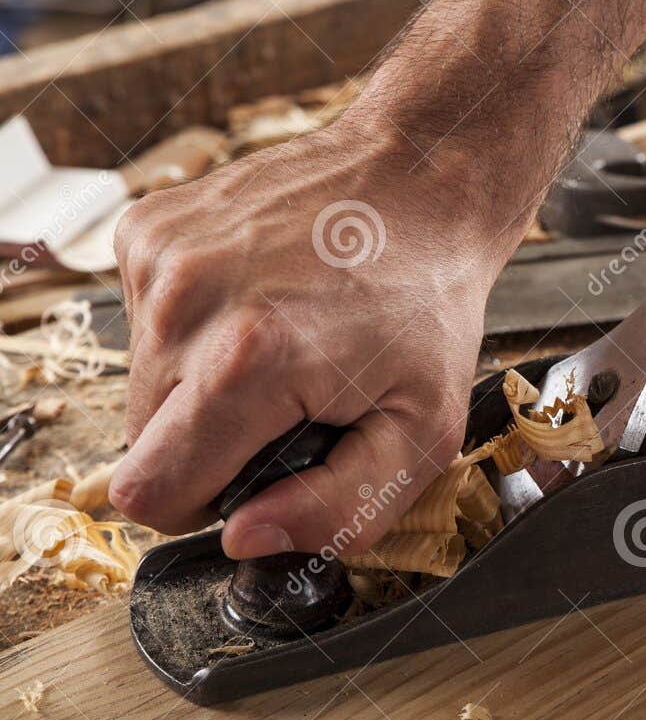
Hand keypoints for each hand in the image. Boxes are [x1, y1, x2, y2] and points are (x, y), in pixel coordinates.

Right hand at [108, 120, 514, 559]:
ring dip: (201, 385)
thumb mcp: (424, 431)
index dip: (202, 507)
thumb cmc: (429, 304)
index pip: (151, 492)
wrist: (420, 179)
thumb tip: (247, 539)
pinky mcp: (147, 229)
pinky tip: (258, 301)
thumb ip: (340, 508)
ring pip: (142, 383)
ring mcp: (158, 259)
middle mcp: (185, 305)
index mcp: (246, 363)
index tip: (255, 478)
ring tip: (281, 346)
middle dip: (210, 445)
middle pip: (143, 442)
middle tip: (290, 404)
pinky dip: (193, 330)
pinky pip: (144, 323)